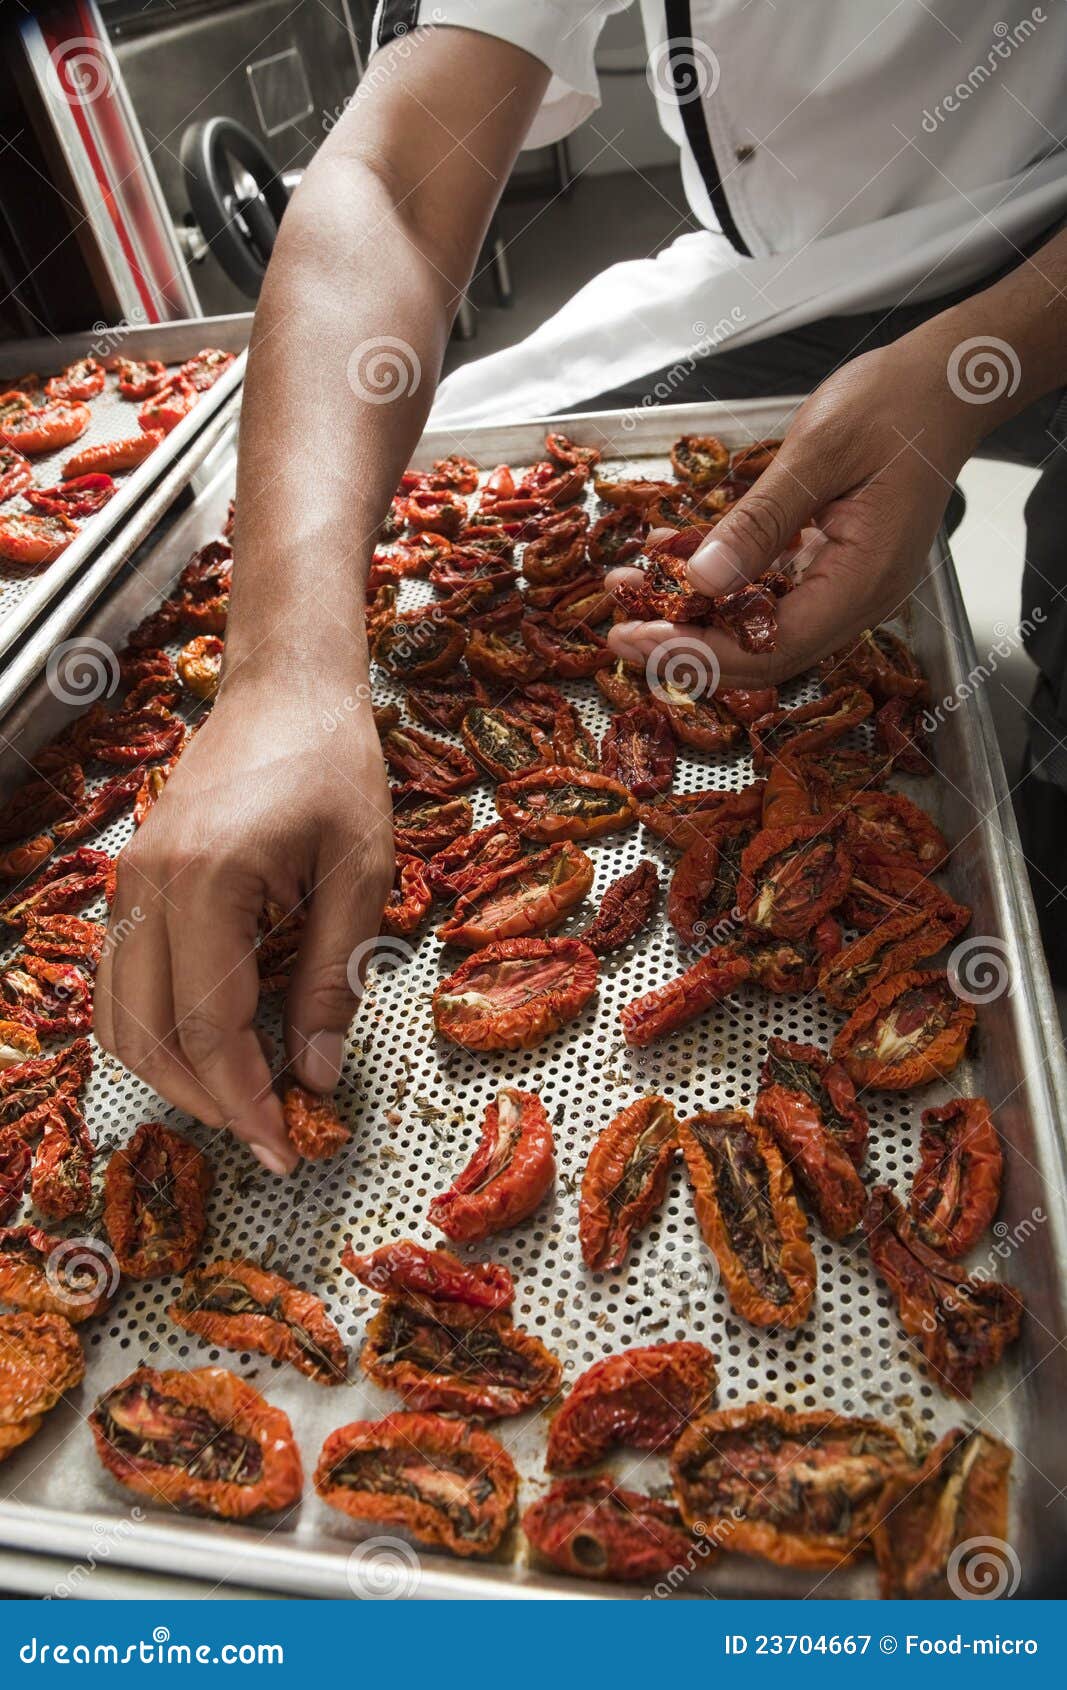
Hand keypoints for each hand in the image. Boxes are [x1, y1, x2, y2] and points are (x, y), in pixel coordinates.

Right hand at [95, 674, 392, 1173]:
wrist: (286, 689)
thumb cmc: (337, 767)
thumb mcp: (361, 874)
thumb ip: (333, 979)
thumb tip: (314, 1076)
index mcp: (208, 883)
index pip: (210, 1029)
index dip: (245, 1102)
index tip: (286, 1147)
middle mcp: (148, 888)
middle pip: (149, 1035)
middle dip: (208, 1102)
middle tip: (270, 1138)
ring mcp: (129, 883)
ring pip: (119, 1017)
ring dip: (173, 1072)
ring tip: (242, 1100)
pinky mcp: (132, 880)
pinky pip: (122, 979)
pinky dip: (156, 1027)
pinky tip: (212, 1043)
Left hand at [608, 321, 984, 684]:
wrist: (944, 382)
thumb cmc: (896, 403)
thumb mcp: (818, 451)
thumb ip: (760, 520)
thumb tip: (700, 579)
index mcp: (864, 580)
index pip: (773, 648)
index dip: (700, 653)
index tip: (638, 636)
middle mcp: (858, 599)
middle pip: (763, 656)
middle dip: (687, 649)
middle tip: (618, 630)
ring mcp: (846, 588)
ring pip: (761, 633)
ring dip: (696, 623)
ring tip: (633, 597)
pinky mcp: (831, 569)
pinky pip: (770, 599)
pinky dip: (720, 592)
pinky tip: (675, 567)